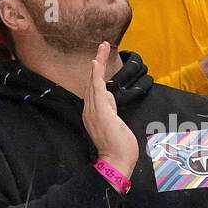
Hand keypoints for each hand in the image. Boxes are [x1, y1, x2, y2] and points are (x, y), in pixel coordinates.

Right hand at [82, 41, 138, 176]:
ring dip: (97, 63)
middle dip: (97, 63)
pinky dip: (95, 74)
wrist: (115, 161)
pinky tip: (95, 62)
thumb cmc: (118, 147)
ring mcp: (93, 110)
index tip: (99, 60)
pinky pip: (96, 88)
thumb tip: (109, 96)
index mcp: (93, 114)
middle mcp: (89, 110)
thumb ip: (110, 109)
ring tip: (101, 47)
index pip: (94, 89)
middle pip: (92, 82)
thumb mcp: (115, 123)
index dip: (96, 74)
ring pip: (94, 81)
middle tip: (101, 45)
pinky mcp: (100, 110)